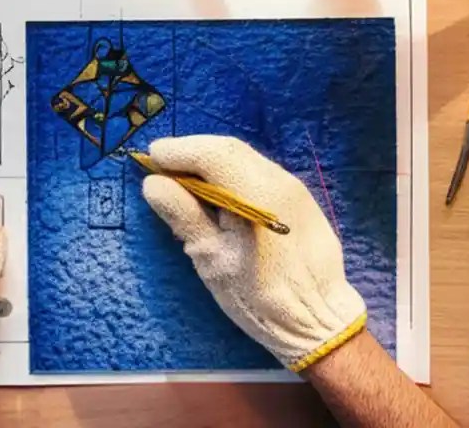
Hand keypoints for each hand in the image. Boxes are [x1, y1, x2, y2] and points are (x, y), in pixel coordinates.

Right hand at [142, 136, 365, 371]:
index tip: (150, 159)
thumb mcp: (213, 259)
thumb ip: (184, 215)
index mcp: (256, 194)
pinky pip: (258, 171)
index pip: (210, 153)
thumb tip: (153, 183)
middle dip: (191, 151)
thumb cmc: (260, 298)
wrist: (318, 318)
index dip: (177, 151)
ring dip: (210, 161)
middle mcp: (279, 180)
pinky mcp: (300, 198)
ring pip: (244, 158)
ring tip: (184, 181)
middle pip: (228, 149)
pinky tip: (217, 194)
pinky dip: (230, 173)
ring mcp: (294, 186)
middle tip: (162, 167)